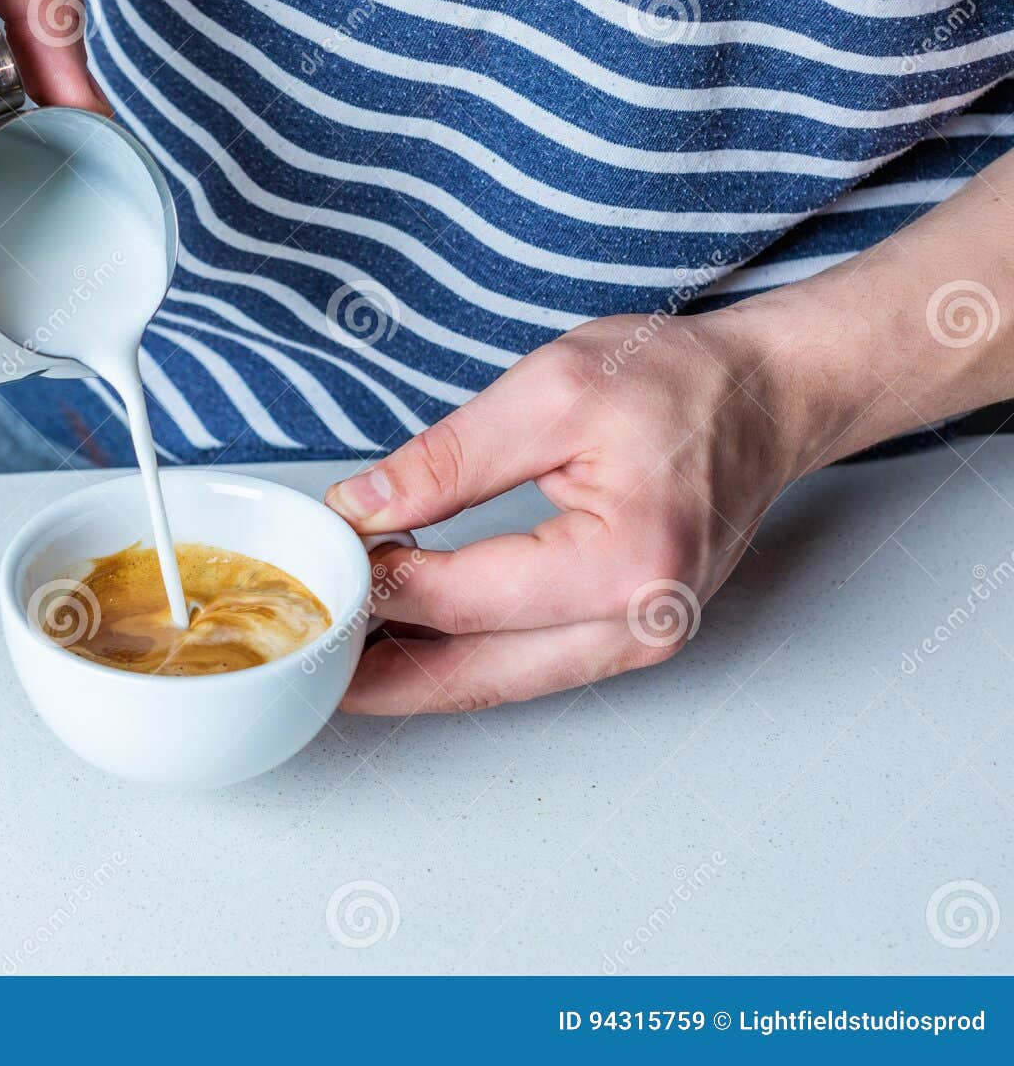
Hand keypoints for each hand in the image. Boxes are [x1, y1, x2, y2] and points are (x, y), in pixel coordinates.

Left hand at [325, 307, 806, 714]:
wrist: (766, 398)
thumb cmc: (678, 384)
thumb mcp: (550, 392)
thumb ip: (448, 460)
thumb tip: (360, 510)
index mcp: (626, 564)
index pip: (465, 597)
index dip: (379, 587)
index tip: (320, 566)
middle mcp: (639, 627)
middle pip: (478, 676)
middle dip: (382, 679)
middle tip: (303, 674)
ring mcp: (640, 643)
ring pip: (500, 685)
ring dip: (416, 679)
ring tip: (338, 668)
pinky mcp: (628, 637)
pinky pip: (527, 666)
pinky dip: (462, 661)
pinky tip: (408, 647)